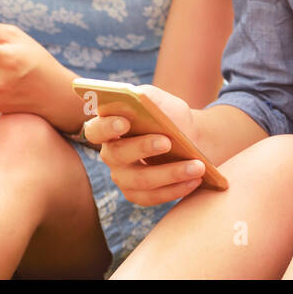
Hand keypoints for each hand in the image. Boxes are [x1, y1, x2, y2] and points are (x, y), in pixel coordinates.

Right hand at [82, 86, 206, 204]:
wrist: (190, 139)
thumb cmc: (170, 117)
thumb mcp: (162, 102)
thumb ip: (148, 97)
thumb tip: (137, 97)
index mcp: (109, 128)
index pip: (96, 129)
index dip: (106, 127)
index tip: (125, 122)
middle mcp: (111, 154)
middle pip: (118, 155)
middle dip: (143, 147)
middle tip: (168, 142)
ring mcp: (122, 177)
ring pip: (140, 179)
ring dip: (171, 173)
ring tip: (197, 166)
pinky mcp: (137, 194)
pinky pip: (153, 197)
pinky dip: (176, 189)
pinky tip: (196, 180)